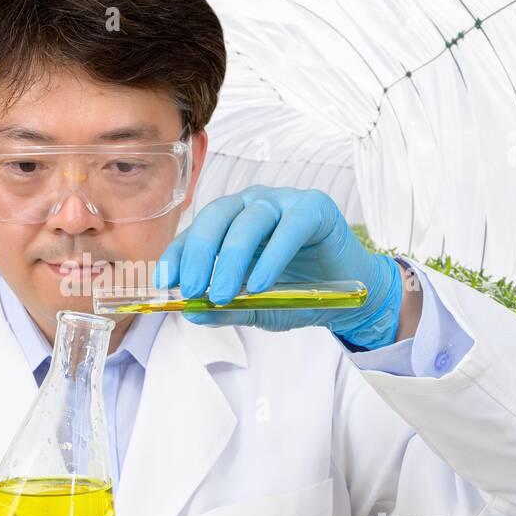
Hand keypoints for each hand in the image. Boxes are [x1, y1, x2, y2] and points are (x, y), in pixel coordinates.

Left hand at [154, 185, 403, 347]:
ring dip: (232, 259)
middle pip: (217, 217)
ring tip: (224, 293)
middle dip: (199, 254)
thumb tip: (191, 313)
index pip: (195, 232)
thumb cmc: (299, 294)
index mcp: (231, 222)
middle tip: (192, 290)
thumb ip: (226, 309)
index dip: (177, 254)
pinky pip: (290, 227)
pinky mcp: (315, 208)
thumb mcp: (256, 308)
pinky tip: (260, 284)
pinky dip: (273, 256)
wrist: (350, 294)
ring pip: (249, 221)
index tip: (164, 282)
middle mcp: (253, 205)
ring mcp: (284, 202)